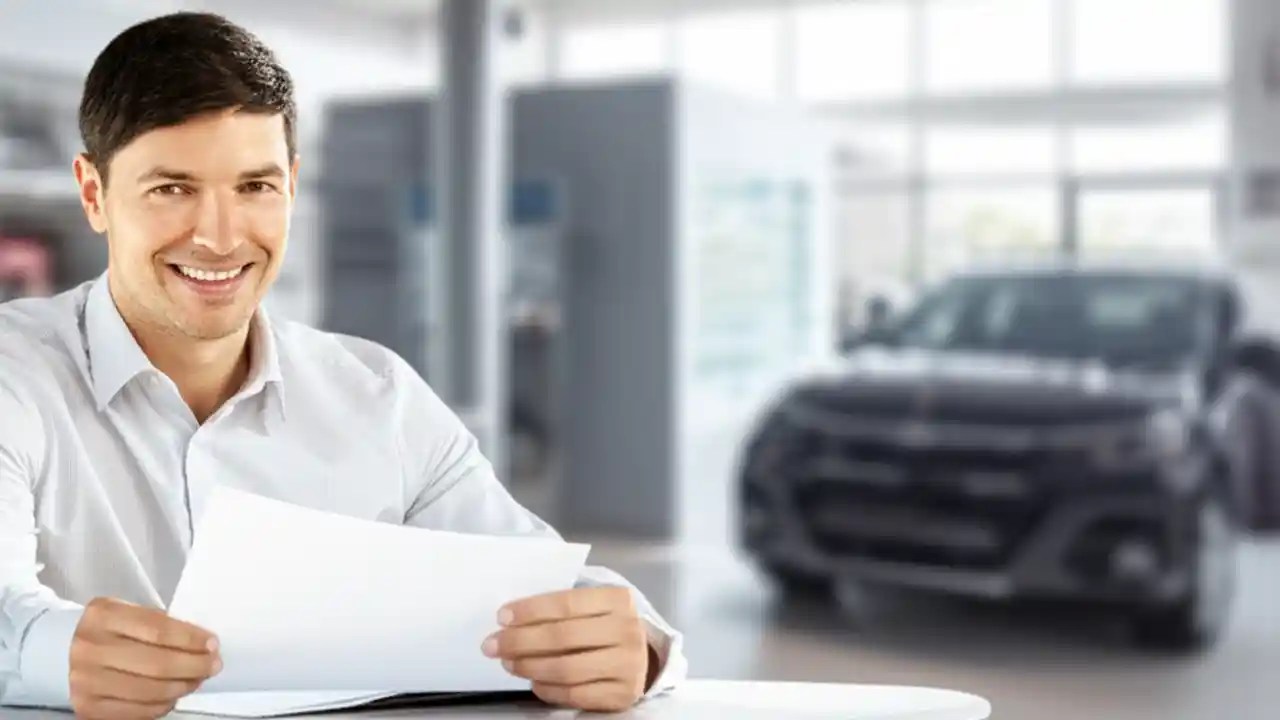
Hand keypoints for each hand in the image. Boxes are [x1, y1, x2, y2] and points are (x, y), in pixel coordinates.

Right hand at [69, 597, 221, 719]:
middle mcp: (92, 649)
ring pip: (150, 692)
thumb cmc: (108, 629)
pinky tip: (173, 695)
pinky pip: (137, 712)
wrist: (59, 652)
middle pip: (158, 665)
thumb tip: (202, 645)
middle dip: (195, 666)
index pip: (159, 630)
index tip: (213, 644)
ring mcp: (87, 681)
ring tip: (197, 679)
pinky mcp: (88, 708)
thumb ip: (159, 624)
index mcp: (104, 616)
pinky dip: (162, 705)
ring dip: (183, 687)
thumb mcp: (127, 612)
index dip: (191, 639)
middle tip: (213, 665)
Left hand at [484, 587, 653, 711]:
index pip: (567, 603)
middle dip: (521, 641)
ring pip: (567, 668)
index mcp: (618, 599)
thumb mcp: (592, 608)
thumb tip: (510, 621)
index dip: (531, 610)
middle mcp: (627, 630)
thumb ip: (560, 610)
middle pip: (563, 636)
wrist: (642, 658)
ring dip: (529, 666)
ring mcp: (628, 665)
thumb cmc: (604, 626)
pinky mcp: (621, 694)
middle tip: (492, 645)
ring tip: (509, 663)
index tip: (502, 617)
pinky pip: (574, 694)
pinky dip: (547, 689)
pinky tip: (533, 681)